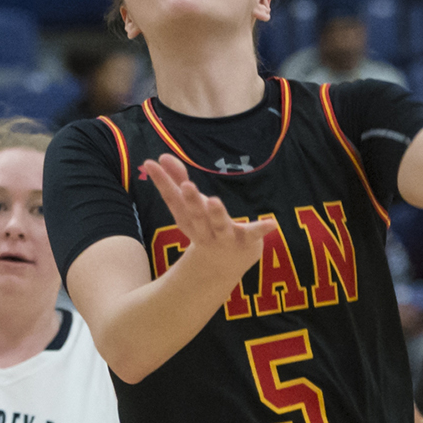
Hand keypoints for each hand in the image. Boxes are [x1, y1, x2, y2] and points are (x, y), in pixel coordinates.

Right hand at [140, 155, 276, 282]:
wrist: (222, 267)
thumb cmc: (204, 226)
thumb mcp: (189, 205)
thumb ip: (177, 179)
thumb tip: (161, 156)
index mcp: (187, 218)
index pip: (172, 198)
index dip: (162, 181)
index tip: (150, 163)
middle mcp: (202, 230)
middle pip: (194, 215)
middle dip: (190, 200)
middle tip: (187, 185)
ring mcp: (224, 238)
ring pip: (219, 226)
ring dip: (216, 214)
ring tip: (214, 200)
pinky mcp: (245, 242)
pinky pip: (253, 235)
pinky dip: (261, 229)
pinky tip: (272, 223)